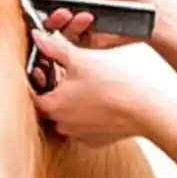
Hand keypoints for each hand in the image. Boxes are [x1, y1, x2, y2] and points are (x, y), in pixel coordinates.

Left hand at [28, 29, 153, 146]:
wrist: (144, 111)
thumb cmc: (113, 85)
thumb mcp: (80, 60)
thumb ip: (55, 48)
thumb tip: (38, 37)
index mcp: (52, 106)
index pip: (33, 91)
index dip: (38, 75)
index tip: (45, 65)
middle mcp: (61, 124)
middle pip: (50, 103)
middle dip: (56, 87)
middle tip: (68, 72)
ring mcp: (78, 134)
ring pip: (68, 114)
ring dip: (72, 101)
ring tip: (87, 84)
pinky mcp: (94, 140)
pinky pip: (84, 124)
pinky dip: (88, 113)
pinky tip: (100, 99)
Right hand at [31, 0, 152, 49]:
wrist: (143, 6)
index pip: (42, 0)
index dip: (38, 3)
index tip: (38, 1)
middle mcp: (69, 11)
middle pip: (46, 19)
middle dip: (52, 17)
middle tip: (63, 12)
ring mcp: (77, 28)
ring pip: (58, 32)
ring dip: (67, 23)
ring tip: (82, 14)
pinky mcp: (86, 42)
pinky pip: (72, 41)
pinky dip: (78, 31)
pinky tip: (89, 21)